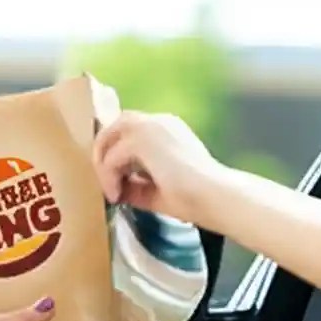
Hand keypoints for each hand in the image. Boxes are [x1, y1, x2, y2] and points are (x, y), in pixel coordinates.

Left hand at [92, 111, 229, 226]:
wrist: (215, 197)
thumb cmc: (195, 198)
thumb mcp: (156, 190)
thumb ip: (135, 184)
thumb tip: (113, 187)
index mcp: (168, 129)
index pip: (132, 129)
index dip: (117, 151)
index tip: (115, 180)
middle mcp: (160, 121)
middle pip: (117, 125)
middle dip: (105, 151)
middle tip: (106, 183)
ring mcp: (152, 126)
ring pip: (111, 137)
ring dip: (104, 163)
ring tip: (111, 191)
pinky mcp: (143, 139)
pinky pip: (112, 156)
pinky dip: (109, 176)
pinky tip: (117, 196)